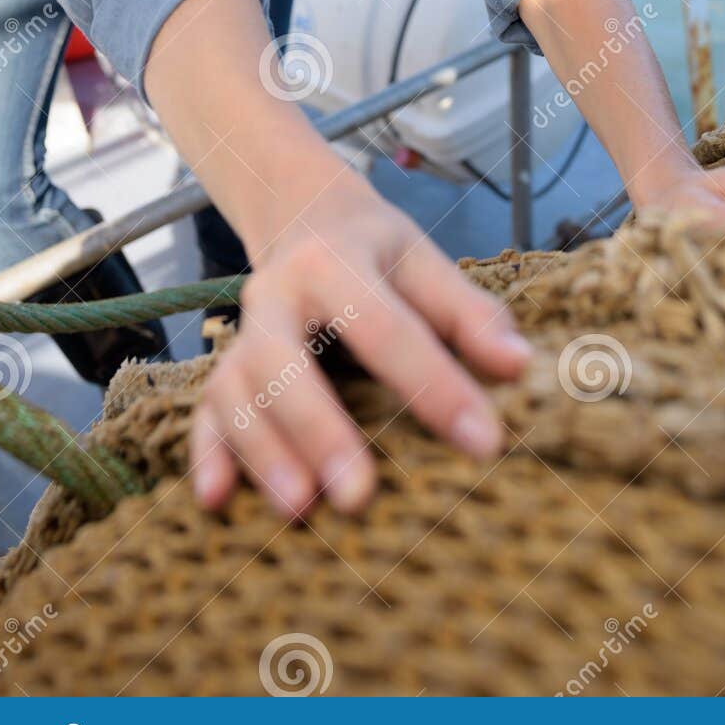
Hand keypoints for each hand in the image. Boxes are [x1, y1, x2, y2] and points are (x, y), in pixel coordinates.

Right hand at [188, 185, 532, 518]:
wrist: (304, 214)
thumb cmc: (377, 250)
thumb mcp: (424, 261)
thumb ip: (471, 314)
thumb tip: (519, 365)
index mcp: (334, 261)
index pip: (388, 327)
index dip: (436, 384)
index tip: (484, 443)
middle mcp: (275, 295)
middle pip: (284, 360)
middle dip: (319, 429)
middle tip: (358, 496)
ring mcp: (241, 334)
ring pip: (237, 391)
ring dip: (264, 452)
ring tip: (299, 510)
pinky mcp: (222, 369)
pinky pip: (205, 412)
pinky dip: (207, 455)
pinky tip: (216, 502)